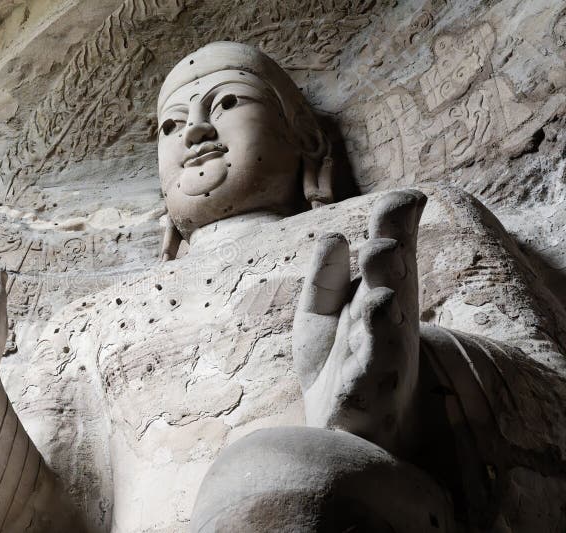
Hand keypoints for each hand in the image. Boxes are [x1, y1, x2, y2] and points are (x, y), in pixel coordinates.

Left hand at [293, 190, 425, 453]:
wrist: (342, 433)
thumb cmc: (336, 367)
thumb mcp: (321, 315)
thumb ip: (325, 277)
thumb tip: (333, 234)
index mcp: (376, 297)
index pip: (391, 256)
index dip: (397, 227)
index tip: (408, 197)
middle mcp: (386, 324)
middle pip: (392, 288)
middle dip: (389, 261)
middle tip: (387, 238)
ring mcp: (379, 360)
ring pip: (384, 328)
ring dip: (382, 304)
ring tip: (381, 280)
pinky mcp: (366, 394)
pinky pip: (370, 372)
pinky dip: (371, 354)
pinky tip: (373, 327)